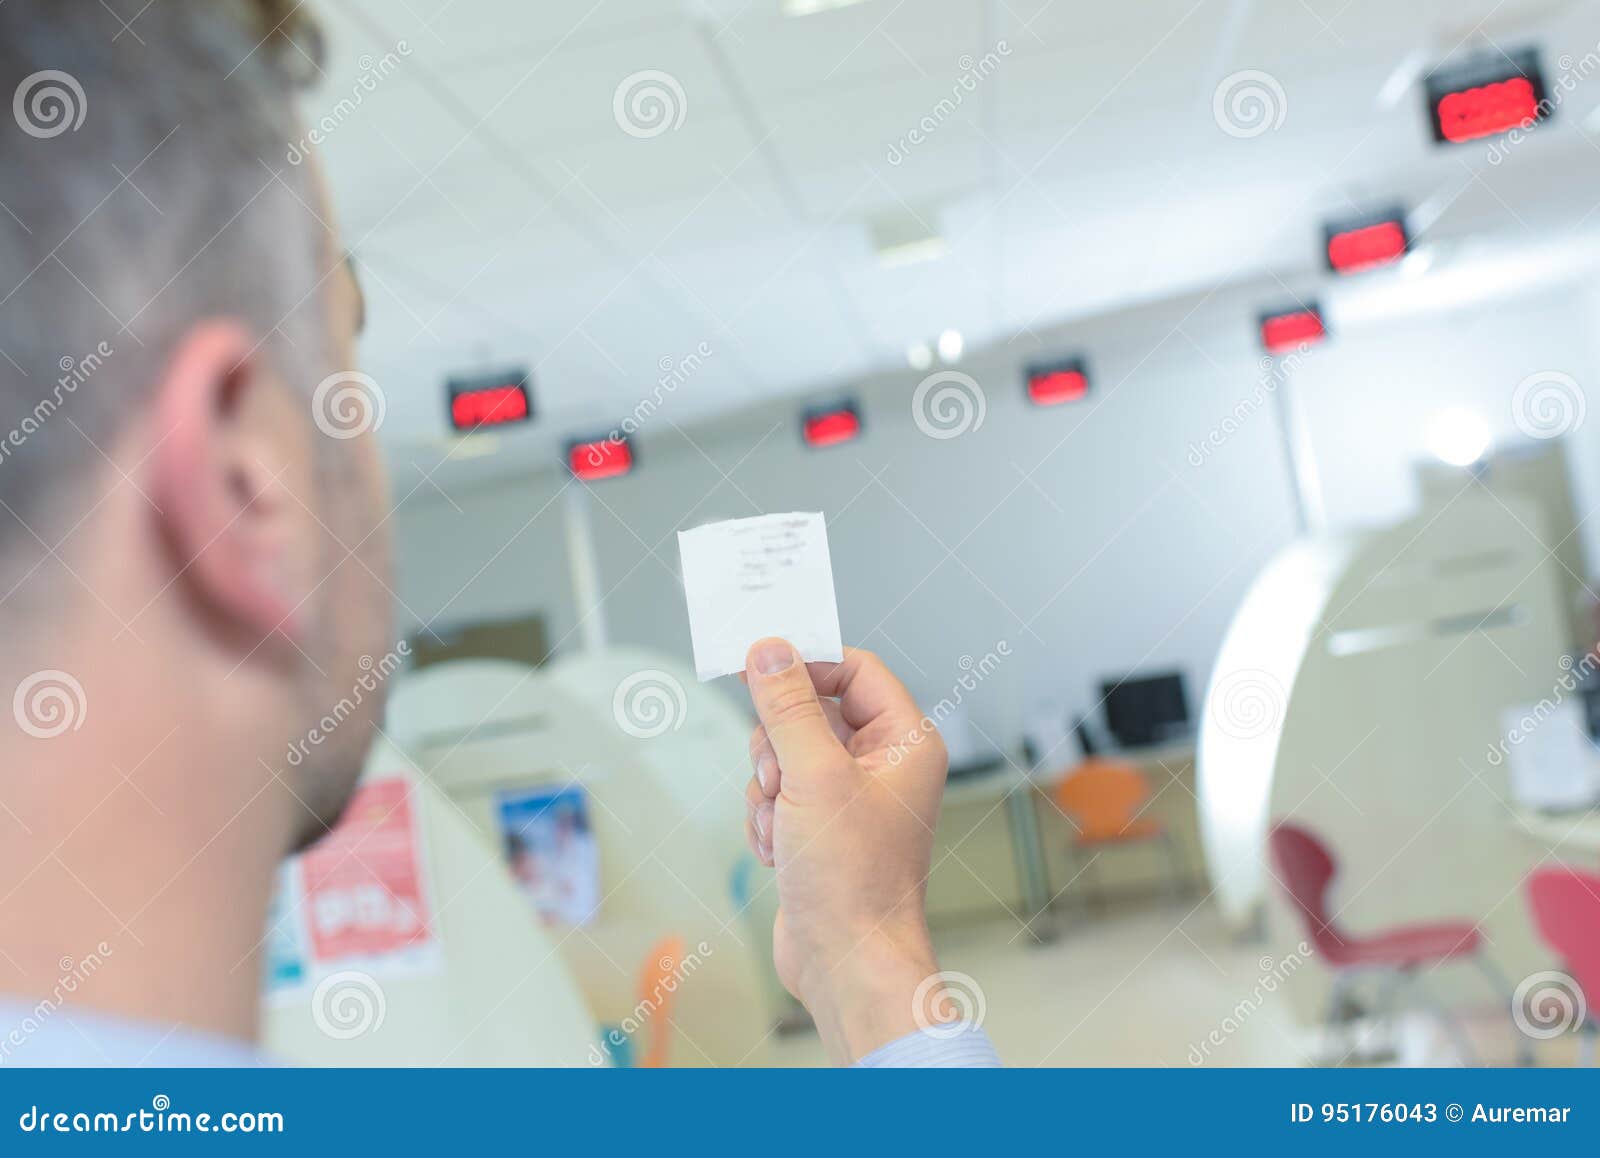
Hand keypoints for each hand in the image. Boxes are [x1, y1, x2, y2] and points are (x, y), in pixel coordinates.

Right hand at [741, 637, 949, 1062]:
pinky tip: (778, 851)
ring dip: (768, 788)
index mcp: (904, 741)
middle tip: (780, 778)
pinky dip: (766, 819)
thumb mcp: (813, 775)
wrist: (846, 963)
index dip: (805, 665)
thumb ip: (788, 706)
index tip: (756, 666)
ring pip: (785, 754)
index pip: (852, 669)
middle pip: (809, 710)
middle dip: (778, 744)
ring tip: (783, 826)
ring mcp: (850, 798)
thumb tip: (769, 650)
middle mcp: (883, 765)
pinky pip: (777, 794)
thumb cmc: (853, 878)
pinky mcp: (821, 828)